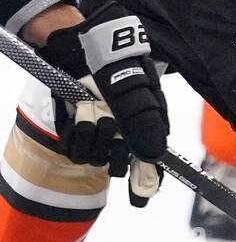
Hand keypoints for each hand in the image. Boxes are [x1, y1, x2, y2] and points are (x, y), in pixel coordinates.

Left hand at [36, 6, 168, 206]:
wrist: (78, 44)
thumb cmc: (115, 63)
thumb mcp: (136, 91)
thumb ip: (145, 124)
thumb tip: (154, 156)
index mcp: (148, 124)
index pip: (153, 161)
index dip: (148, 180)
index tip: (142, 197)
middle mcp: (126, 131)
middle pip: (123, 165)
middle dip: (116, 154)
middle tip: (113, 136)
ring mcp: (101, 130)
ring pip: (98, 158)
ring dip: (93, 139)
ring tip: (92, 113)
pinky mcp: (77, 129)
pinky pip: (76, 150)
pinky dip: (76, 136)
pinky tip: (78, 118)